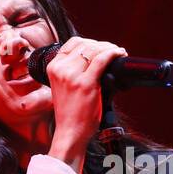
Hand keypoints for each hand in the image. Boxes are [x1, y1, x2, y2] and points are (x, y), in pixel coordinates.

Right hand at [45, 36, 127, 167]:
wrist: (70, 131)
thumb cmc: (71, 112)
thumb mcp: (64, 86)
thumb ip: (73, 70)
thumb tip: (96, 57)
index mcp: (53, 67)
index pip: (73, 43)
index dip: (90, 42)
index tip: (101, 47)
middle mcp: (60, 69)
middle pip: (86, 44)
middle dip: (103, 45)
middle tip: (114, 51)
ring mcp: (72, 76)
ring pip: (94, 50)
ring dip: (110, 48)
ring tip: (118, 53)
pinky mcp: (86, 84)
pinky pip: (102, 60)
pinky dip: (113, 54)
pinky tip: (120, 54)